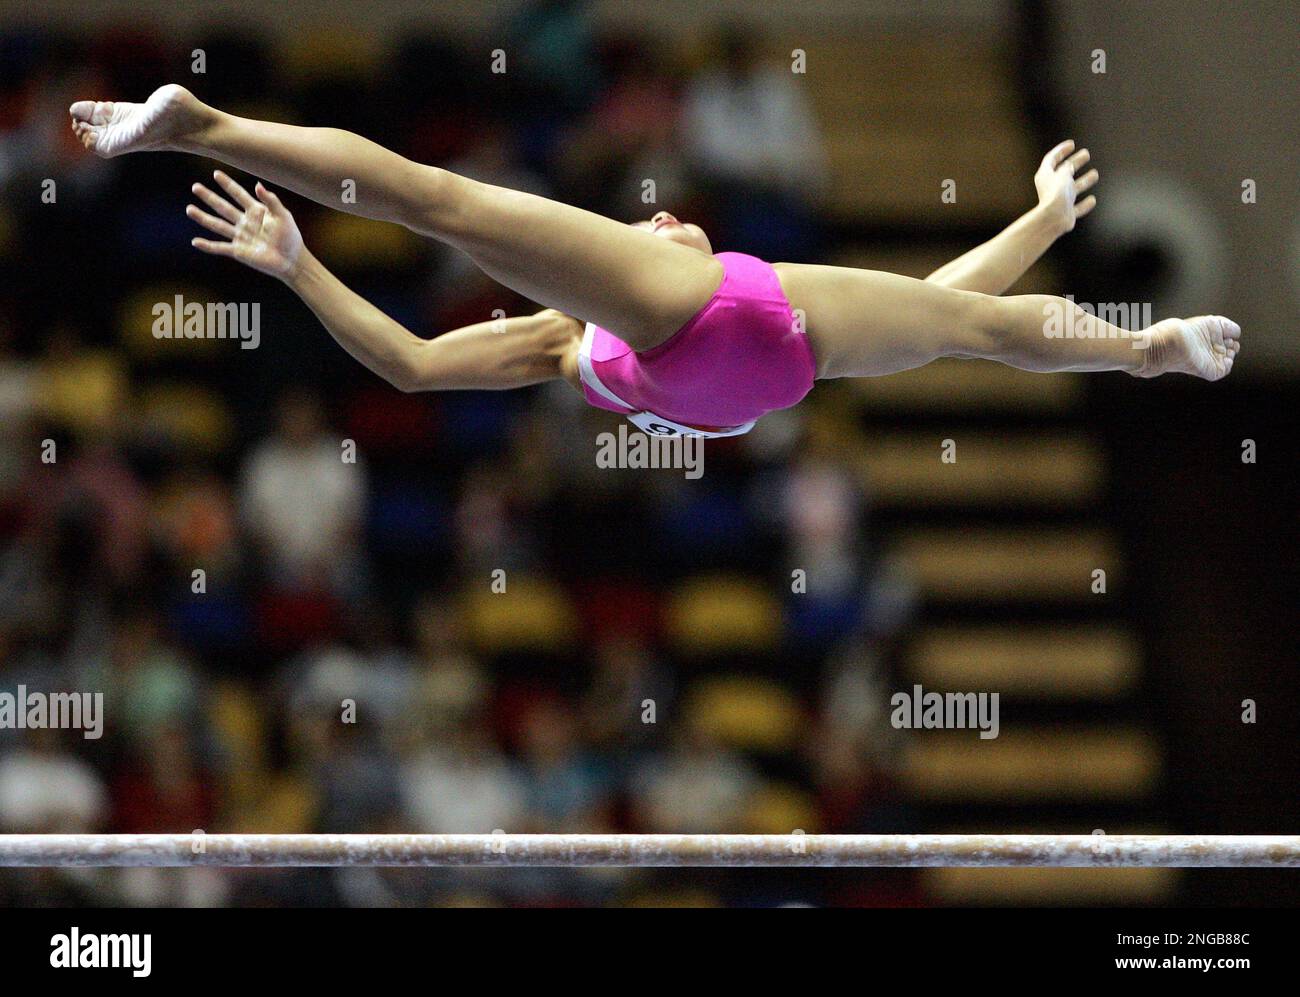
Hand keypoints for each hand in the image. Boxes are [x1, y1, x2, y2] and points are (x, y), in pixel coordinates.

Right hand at [186, 171, 302, 278]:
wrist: (292, 260)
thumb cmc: (290, 236)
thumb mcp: (284, 216)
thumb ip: (271, 201)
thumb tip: (257, 184)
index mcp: (256, 211)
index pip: (239, 195)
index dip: (228, 185)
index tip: (216, 174)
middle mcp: (245, 222)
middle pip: (223, 207)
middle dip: (209, 197)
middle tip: (195, 187)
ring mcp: (240, 237)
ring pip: (217, 225)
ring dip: (203, 217)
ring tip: (189, 209)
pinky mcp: (239, 252)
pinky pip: (220, 248)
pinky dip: (208, 246)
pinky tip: (195, 242)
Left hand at [1034, 140, 1098, 233]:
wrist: (1053, 218)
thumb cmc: (1056, 194)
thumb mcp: (1063, 174)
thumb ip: (1067, 168)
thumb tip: (1069, 167)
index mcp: (1045, 176)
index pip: (1051, 159)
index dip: (1061, 150)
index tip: (1072, 144)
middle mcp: (1051, 188)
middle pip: (1064, 172)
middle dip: (1075, 162)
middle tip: (1086, 154)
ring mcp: (1059, 201)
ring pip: (1073, 189)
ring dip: (1084, 181)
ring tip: (1095, 173)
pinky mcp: (1066, 214)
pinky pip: (1077, 208)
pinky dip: (1084, 204)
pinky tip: (1092, 200)